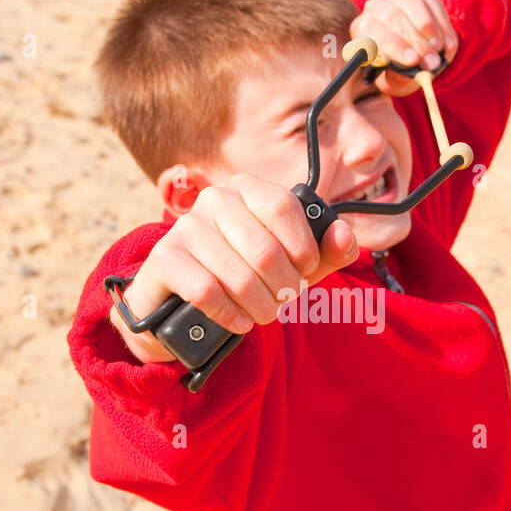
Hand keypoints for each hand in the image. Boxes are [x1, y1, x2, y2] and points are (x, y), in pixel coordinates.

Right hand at [109, 174, 359, 362]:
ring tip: (263, 315)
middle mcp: (214, 199)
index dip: (302, 247)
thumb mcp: (293, 265)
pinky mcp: (165, 259)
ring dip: (260, 307)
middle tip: (283, 301)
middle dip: (284, 288)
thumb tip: (345, 235)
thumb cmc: (246, 275)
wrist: (185, 304)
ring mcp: (185, 228)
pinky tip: (238, 321)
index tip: (306, 270)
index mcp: (247, 189)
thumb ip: (328, 252)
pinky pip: (206, 292)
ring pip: (239, 276)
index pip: (283, 206)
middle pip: (264, 250)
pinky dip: (230, 315)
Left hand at [348, 0, 458, 96]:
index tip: (413, 61)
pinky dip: (441, 25)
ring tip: (439, 50)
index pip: (371, 30)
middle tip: (432, 62)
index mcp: (362, 29)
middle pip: (392, 17)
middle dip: (415, 42)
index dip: (394, 45)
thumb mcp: (396, 77)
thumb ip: (400, 74)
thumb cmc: (400, 69)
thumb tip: (414, 69)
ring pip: (410, 3)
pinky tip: (447, 44)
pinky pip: (431, 3)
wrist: (418, 56)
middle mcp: (375, 8)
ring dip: (428, 29)